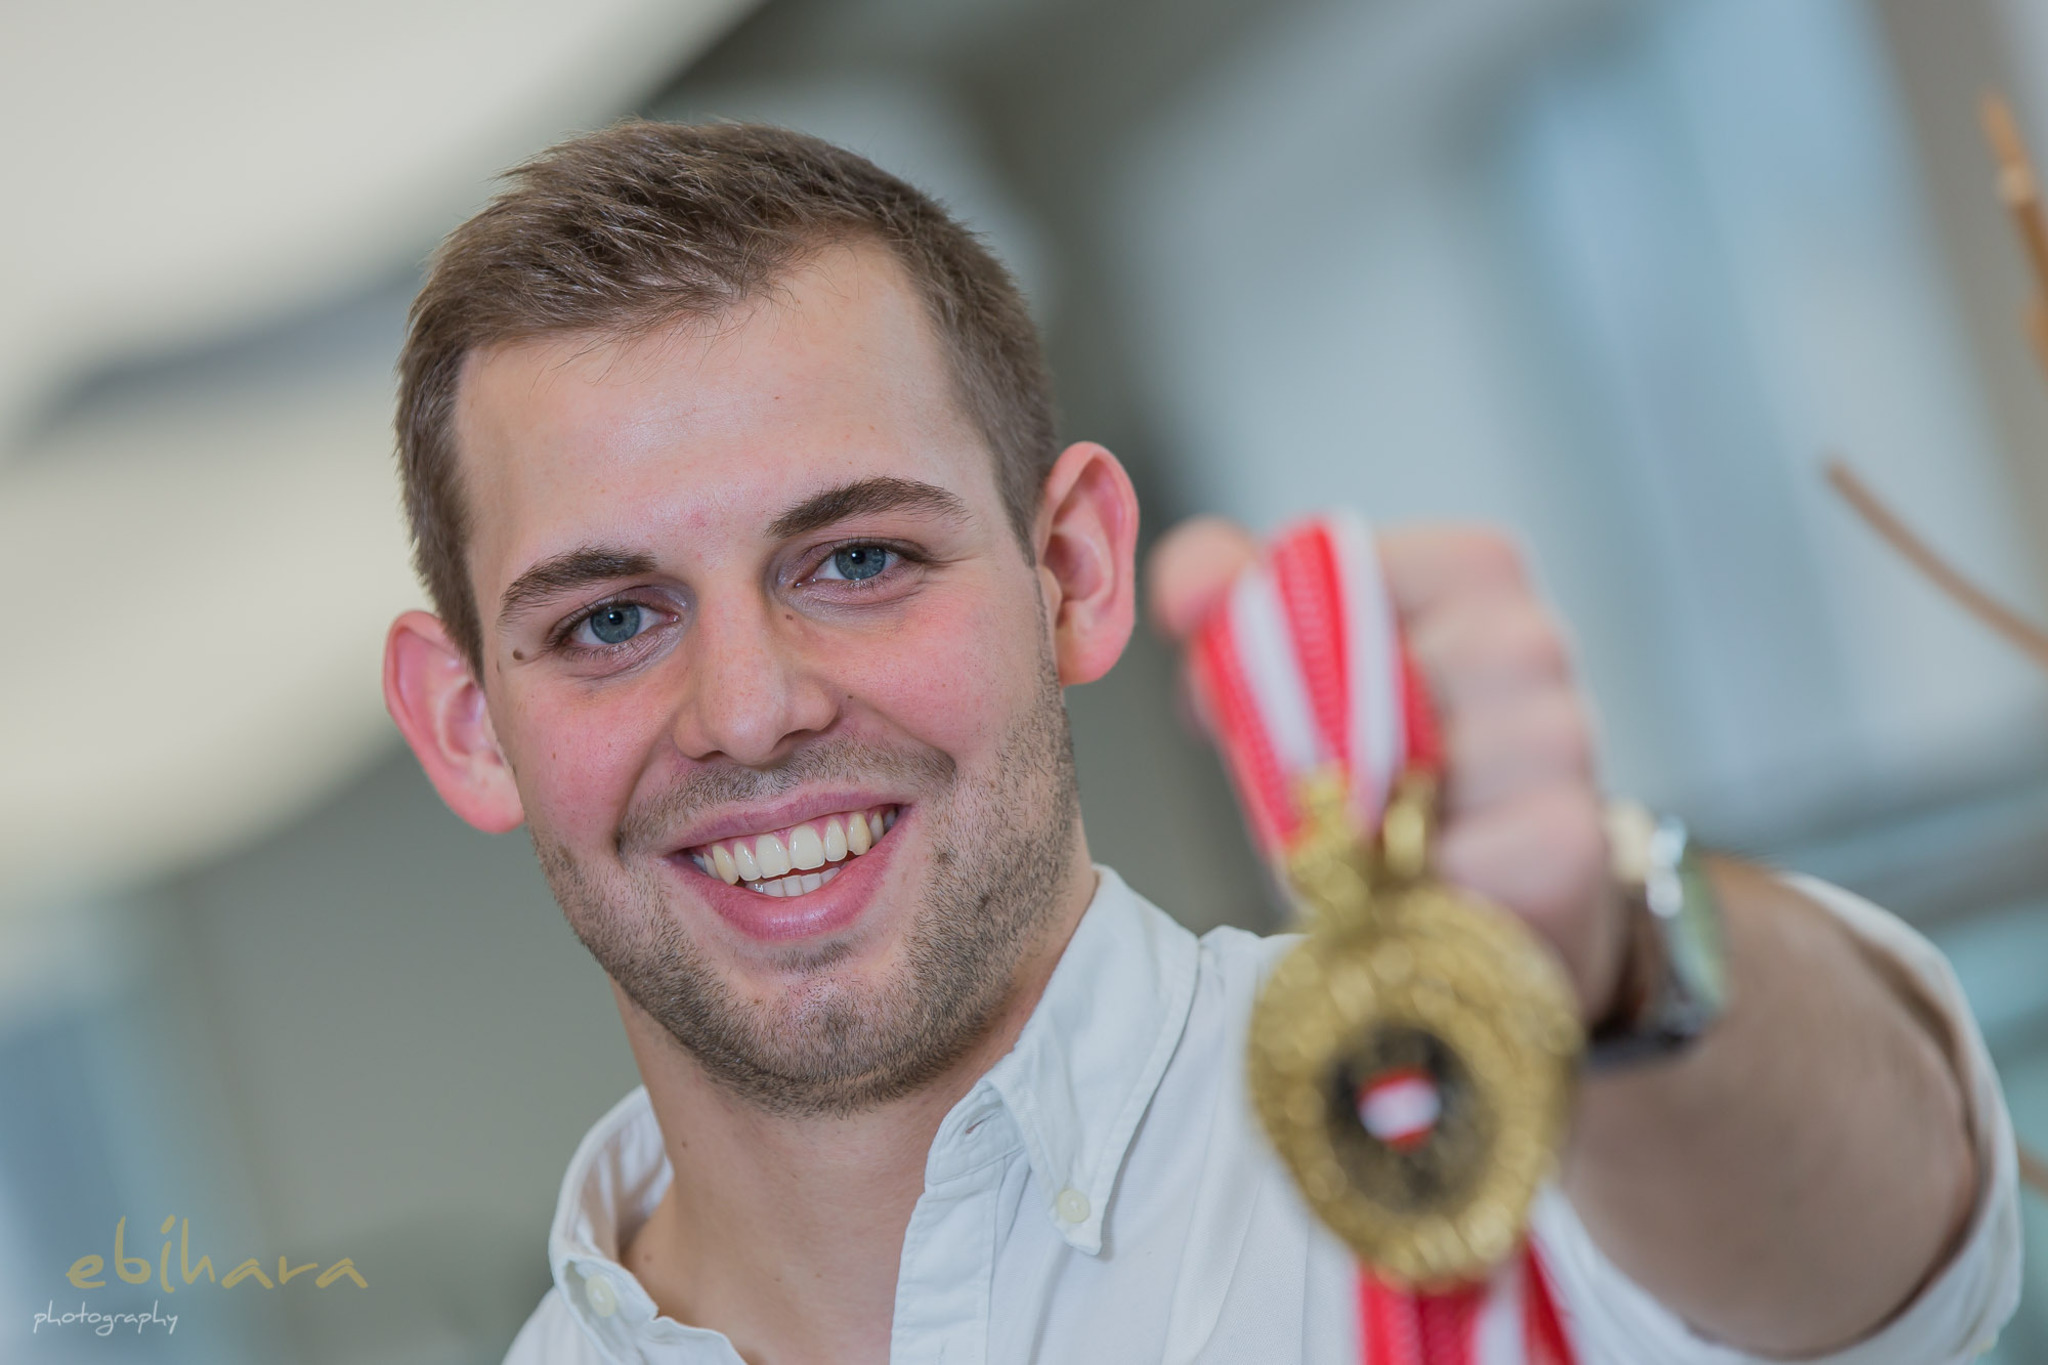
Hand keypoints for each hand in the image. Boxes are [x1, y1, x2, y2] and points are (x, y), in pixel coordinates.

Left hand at [1146, 516, 1627, 1020]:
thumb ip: (1218, 585)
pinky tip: (1408, 885)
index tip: (1262, 686)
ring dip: (1349, 821)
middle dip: (1303, 739)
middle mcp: (1532, 639)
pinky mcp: (1570, 841)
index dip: (1276, 633)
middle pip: (1364, 676)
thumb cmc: (1376, 763)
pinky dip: (1398, 883)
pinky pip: (1442, 857)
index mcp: (1472, 568)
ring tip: (1363, 836)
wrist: (1478, 901)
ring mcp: (1562, 738)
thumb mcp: (1289, 661)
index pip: (1345, 567)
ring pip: (1399, 773)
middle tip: (1301, 783)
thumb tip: (1188, 599)